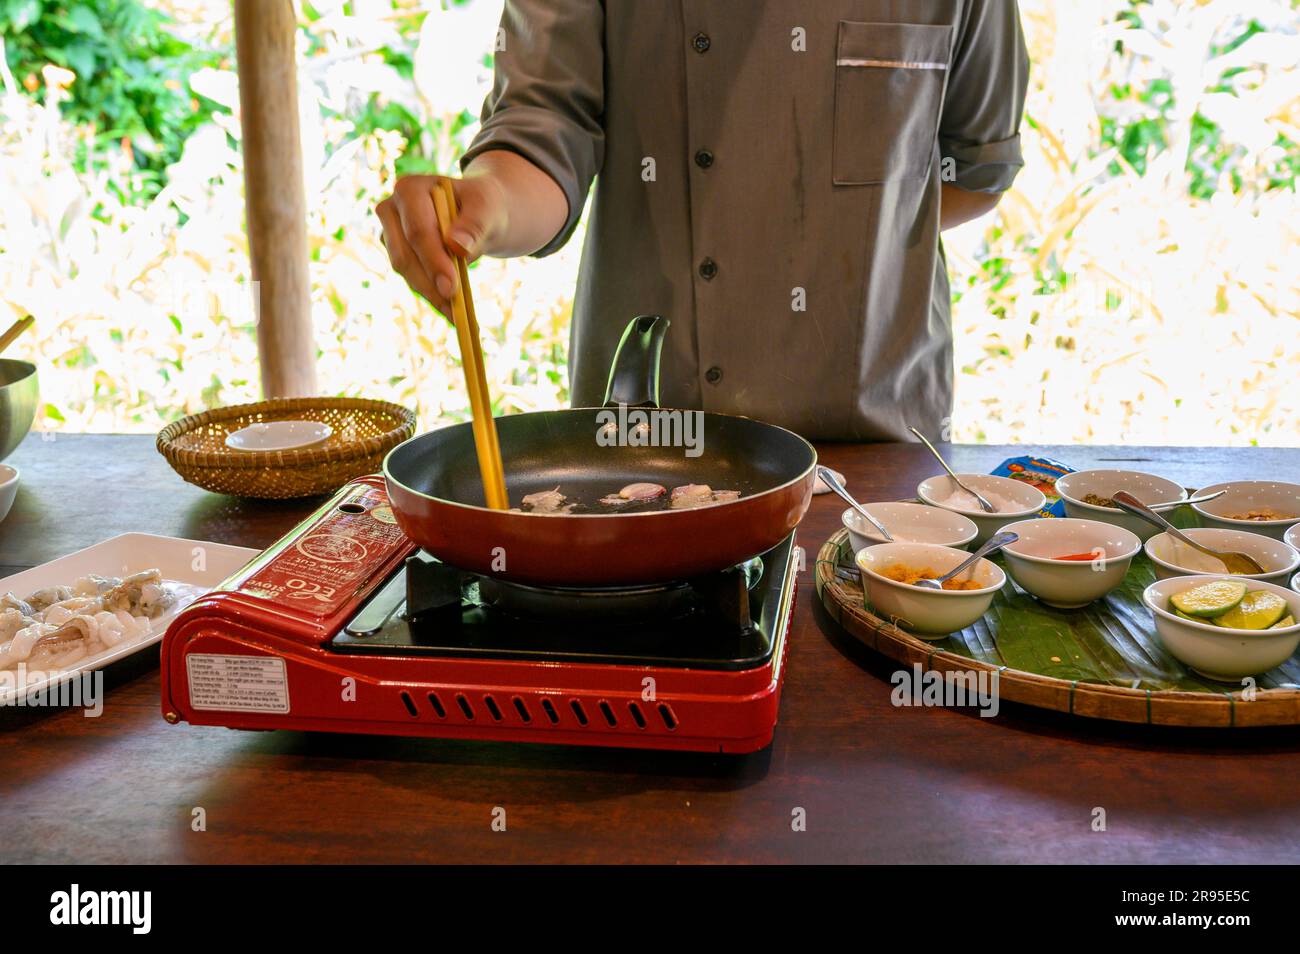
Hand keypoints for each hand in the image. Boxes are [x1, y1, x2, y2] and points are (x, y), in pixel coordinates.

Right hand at [376, 173, 506, 317]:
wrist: (480, 212)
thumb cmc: (483, 205)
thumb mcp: (488, 209)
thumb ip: (474, 224)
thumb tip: (457, 246)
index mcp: (410, 189)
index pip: (418, 230)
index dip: (433, 261)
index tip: (451, 288)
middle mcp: (391, 209)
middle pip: (405, 255)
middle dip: (430, 284)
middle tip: (455, 310)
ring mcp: (390, 233)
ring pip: (405, 271)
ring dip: (431, 294)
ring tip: (457, 315)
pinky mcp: (398, 253)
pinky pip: (412, 278)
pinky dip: (432, 295)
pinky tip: (451, 311)